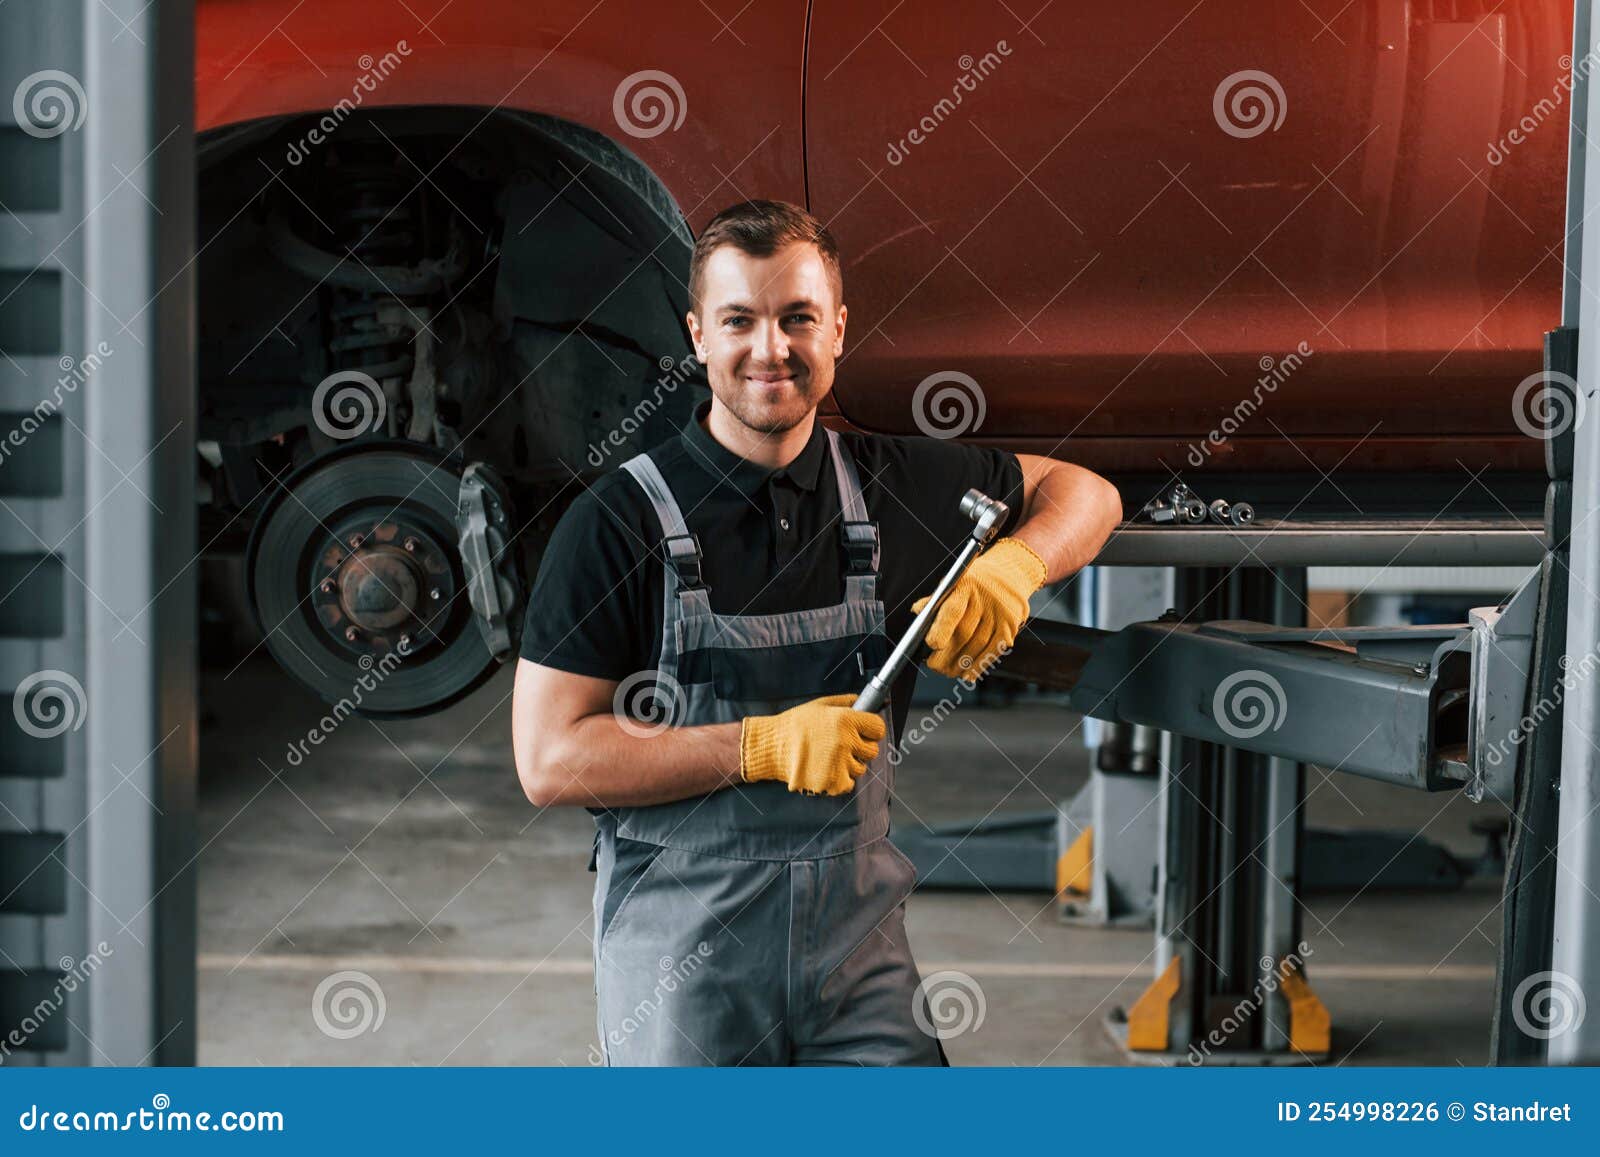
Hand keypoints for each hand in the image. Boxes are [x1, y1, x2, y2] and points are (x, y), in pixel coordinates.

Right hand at [740, 693, 886, 795]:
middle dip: (861, 748)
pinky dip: (840, 779)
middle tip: (844, 746)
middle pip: (872, 750)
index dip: (872, 730)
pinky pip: (849, 783)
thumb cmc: (794, 725)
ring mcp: (840, 764)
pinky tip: (826, 769)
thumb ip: (846, 702)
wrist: (771, 747)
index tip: (865, 732)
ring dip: (849, 764)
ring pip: (860, 768)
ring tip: (828, 757)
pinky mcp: (832, 783)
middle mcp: (846, 742)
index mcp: (845, 720)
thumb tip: (868, 701)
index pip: (878, 728)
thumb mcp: (820, 705)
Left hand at [911, 537, 1046, 678]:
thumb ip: (936, 598)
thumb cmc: (976, 581)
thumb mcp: (954, 582)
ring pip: (979, 644)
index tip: (932, 645)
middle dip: (947, 653)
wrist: (1011, 574)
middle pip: (965, 632)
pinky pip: (994, 650)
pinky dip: (980, 665)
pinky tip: (968, 674)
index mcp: (967, 584)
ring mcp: (1000, 613)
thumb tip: (918, 611)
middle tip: (934, 665)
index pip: (953, 610)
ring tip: (948, 671)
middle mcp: (986, 598)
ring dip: (961, 663)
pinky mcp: (1011, 626)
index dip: (942, 629)